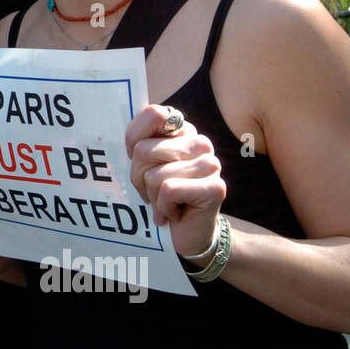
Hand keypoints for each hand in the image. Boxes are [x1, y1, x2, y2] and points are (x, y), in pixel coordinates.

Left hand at [125, 105, 225, 257]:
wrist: (190, 233)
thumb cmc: (164, 195)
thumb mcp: (144, 164)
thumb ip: (139, 141)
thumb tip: (139, 140)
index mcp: (184, 130)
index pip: (152, 114)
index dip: (134, 143)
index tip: (144, 163)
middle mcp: (201, 143)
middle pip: (144, 151)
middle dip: (140, 178)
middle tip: (156, 191)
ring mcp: (210, 164)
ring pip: (154, 175)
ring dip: (152, 196)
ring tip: (167, 202)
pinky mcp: (215, 188)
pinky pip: (168, 191)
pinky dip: (163, 208)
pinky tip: (175, 213)